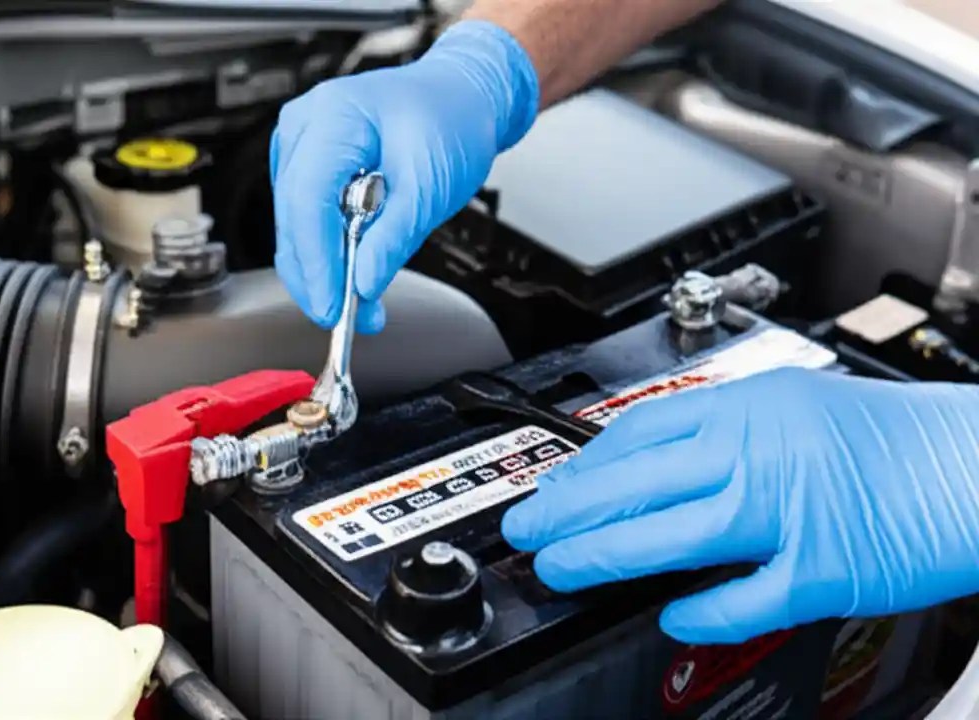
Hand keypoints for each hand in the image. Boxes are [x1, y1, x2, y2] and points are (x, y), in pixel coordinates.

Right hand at [270, 20, 538, 332]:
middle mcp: (304, 127)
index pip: (307, 200)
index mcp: (333, 117)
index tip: (332, 307)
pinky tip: (352, 272)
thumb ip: (394, 238)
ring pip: (293, 226)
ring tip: (361, 304)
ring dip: (321, 270)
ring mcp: (299, 146)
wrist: (459, 100)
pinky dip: (326, 252)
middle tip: (348, 319)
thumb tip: (362, 284)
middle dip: (318, 276)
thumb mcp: (432, 186)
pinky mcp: (305, 167)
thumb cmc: (450, 122)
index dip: (316, 261)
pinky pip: (304, 220)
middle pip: (292, 218)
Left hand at [502, 368, 978, 644]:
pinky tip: (668, 616)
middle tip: (526, 530)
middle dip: (567, 510)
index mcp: (751, 405)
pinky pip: (742, 597)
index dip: (584, 465)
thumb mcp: (795, 406)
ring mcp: (790, 511)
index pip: (640, 432)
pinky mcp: (822, 569)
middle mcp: (762, 451)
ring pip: (669, 534)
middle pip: (636, 482)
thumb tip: (649, 470)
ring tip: (561, 568)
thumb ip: (723, 435)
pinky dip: (700, 611)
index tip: (553, 485)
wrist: (972, 464)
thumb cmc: (890, 440)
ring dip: (603, 554)